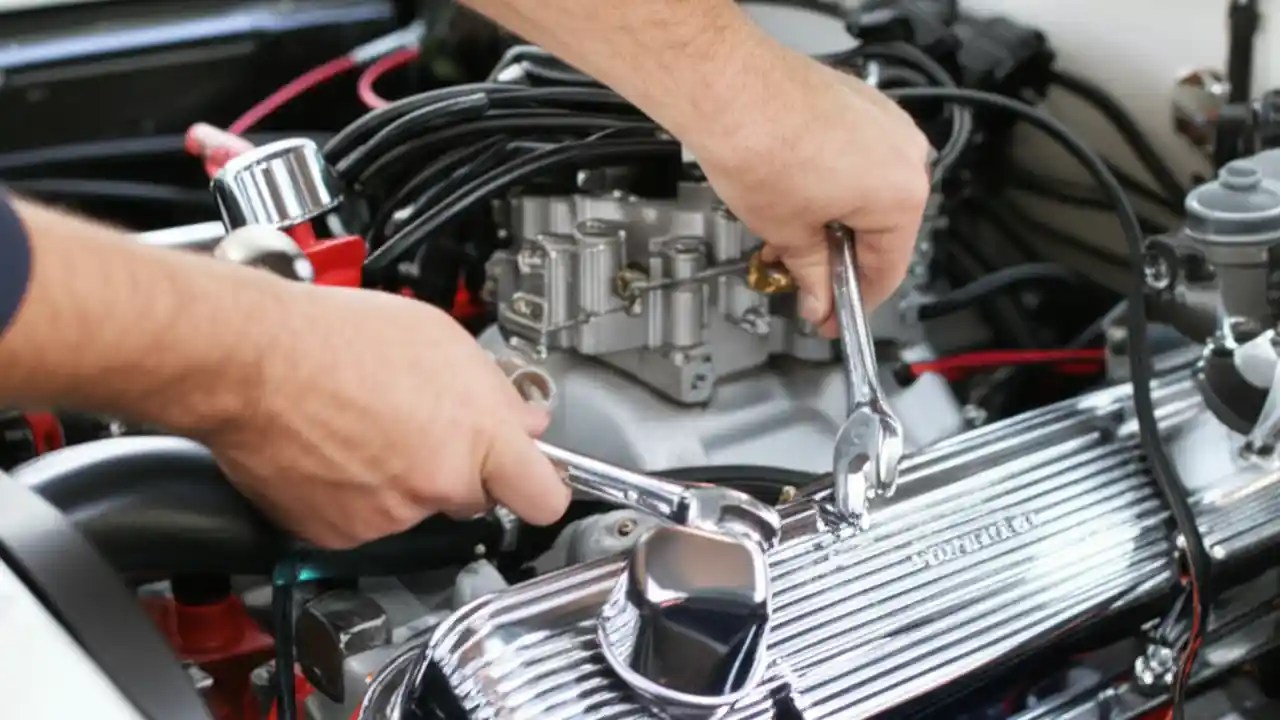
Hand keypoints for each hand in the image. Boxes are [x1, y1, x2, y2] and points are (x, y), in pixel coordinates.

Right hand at [197, 282, 569, 548]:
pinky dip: (356, 496)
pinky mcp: (343, 533)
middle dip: (458, 468)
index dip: (542, 487)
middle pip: (476, 497)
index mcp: (477, 432)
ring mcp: (391, 513)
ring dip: (402, 478)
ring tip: (365, 425)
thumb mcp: (441, 339)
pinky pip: (367, 521)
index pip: (545, 496)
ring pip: (417, 507)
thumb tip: (521, 418)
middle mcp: (440, 481)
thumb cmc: (337, 337)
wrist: (252, 361)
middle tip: (420, 425)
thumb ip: (493, 389)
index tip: (536, 480)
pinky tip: (337, 450)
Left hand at [689, 48, 931, 336]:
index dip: (853, 304)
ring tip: (787, 238)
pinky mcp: (860, 105)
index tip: (831, 318)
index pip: (887, 271)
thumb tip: (818, 299)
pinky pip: (856, 159)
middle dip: (836, 259)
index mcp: (901, 196)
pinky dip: (829, 185)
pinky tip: (794, 198)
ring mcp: (885, 123)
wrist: (727, 87)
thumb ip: (812, 274)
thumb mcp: (788, 233)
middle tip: (803, 280)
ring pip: (866, 194)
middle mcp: (905, 155)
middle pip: (880, 230)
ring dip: (830, 223)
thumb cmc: (758, 145)